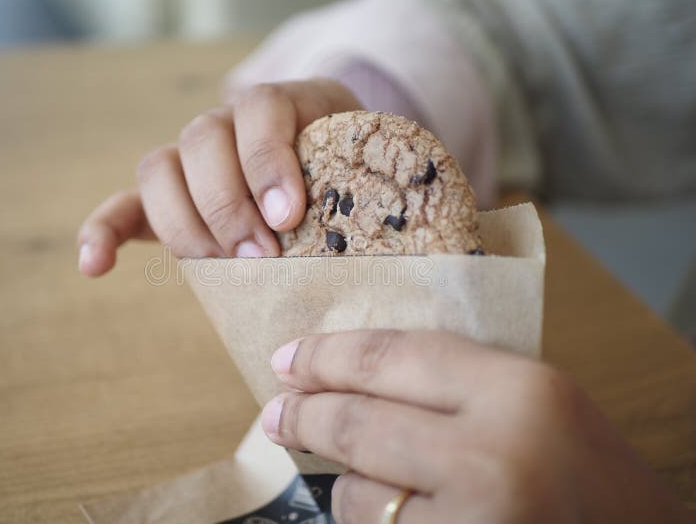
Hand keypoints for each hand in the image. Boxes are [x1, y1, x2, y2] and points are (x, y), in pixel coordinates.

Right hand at [77, 79, 360, 274]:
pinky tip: (95, 265)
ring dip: (186, 224)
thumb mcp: (357, 171)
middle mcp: (226, 123)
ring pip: (160, 170)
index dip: (268, 161)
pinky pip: (123, 204)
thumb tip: (350, 239)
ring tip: (221, 265)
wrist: (322, 173)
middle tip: (262, 256)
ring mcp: (189, 159)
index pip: (259, 112)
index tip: (288, 216)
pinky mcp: (167, 196)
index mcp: (280, 105)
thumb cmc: (344, 182)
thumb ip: (349, 186)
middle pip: (201, 142)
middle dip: (228, 206)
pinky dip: (103, 231)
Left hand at [262, 329, 689, 522]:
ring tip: (359, 476)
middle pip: (357, 422)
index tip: (289, 358)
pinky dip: (372, 520)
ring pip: (358, 494)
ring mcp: (473, 519)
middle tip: (275, 414)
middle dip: (304, 416)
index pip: (391, 355)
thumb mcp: (534, 403)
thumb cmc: (587, 475)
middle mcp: (493, 454)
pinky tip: (394, 509)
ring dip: (345, 483)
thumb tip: (348, 376)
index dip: (326, 355)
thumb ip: (452, 384)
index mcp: (520, 390)